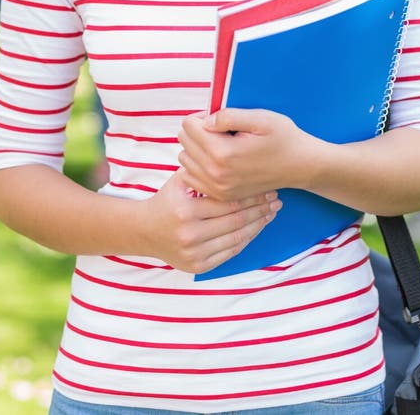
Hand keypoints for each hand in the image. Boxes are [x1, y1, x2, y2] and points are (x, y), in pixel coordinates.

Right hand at [144, 168, 281, 273]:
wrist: (144, 232)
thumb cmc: (166, 200)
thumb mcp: (179, 180)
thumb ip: (202, 169)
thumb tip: (230, 153)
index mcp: (186, 210)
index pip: (227, 202)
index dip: (250, 195)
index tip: (266, 188)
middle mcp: (190, 234)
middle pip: (235, 221)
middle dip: (259, 209)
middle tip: (276, 200)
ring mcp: (194, 253)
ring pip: (236, 238)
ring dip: (258, 225)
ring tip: (271, 213)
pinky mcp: (198, 266)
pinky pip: (229, 252)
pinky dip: (246, 240)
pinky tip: (257, 228)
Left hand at [178, 107, 305, 200]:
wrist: (300, 166)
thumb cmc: (283, 138)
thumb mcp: (260, 118)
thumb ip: (229, 116)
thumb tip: (205, 121)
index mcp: (223, 153)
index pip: (188, 126)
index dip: (201, 116)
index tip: (217, 118)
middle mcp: (216, 174)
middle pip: (184, 142)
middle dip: (197, 130)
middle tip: (219, 129)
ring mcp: (217, 188)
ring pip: (184, 159)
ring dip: (196, 148)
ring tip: (218, 143)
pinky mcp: (221, 195)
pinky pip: (190, 178)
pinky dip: (197, 165)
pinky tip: (214, 159)